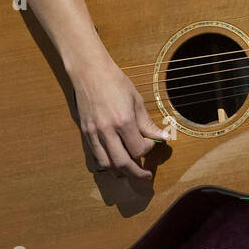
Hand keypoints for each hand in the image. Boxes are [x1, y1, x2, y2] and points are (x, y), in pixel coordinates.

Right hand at [71, 57, 169, 180]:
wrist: (89, 71)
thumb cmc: (115, 81)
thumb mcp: (136, 100)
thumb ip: (147, 123)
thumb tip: (162, 137)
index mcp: (123, 121)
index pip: (138, 149)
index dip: (148, 149)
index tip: (151, 142)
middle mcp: (107, 130)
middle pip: (123, 163)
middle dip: (137, 173)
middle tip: (146, 176)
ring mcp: (94, 133)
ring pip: (107, 164)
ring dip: (120, 171)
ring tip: (130, 170)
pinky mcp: (85, 133)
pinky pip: (96, 156)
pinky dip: (107, 163)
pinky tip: (115, 160)